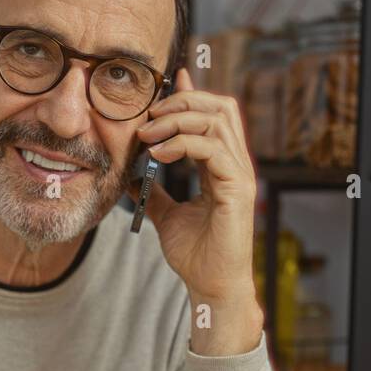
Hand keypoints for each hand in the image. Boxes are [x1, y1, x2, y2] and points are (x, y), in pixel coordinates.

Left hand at [128, 67, 262, 355]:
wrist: (210, 287)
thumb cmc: (196, 256)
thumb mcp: (167, 215)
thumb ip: (155, 191)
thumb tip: (131, 173)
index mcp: (222, 166)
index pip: (213, 116)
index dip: (191, 93)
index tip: (165, 83)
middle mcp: (235, 164)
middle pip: (220, 107)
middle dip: (182, 101)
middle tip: (149, 115)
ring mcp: (239, 174)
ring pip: (217, 120)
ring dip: (179, 119)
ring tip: (149, 134)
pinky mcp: (237, 188)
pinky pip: (213, 149)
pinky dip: (184, 143)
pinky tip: (161, 154)